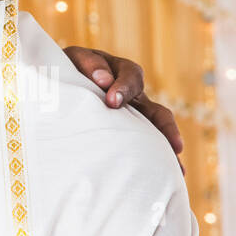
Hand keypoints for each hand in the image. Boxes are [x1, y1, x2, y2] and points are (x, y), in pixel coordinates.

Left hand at [63, 46, 183, 171]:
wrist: (58, 78)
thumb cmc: (69, 66)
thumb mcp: (76, 59)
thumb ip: (90, 65)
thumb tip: (104, 80)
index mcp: (122, 71)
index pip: (132, 77)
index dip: (124, 89)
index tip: (111, 101)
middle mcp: (134, 96)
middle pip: (158, 111)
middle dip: (166, 128)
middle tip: (173, 145)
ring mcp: (134, 116)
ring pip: (155, 133)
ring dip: (166, 150)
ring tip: (177, 170)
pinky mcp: (126, 132)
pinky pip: (144, 145)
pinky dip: (154, 159)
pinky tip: (160, 176)